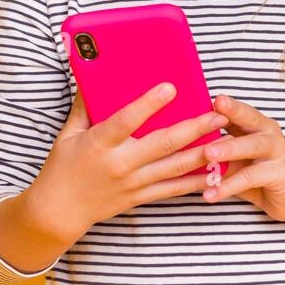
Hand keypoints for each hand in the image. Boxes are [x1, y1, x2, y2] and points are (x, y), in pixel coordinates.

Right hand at [26, 83, 228, 241]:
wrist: (58, 211)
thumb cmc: (62, 167)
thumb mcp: (68, 133)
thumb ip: (85, 105)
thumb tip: (92, 73)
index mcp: (100, 143)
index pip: (127, 120)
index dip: (149, 104)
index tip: (171, 87)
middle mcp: (120, 164)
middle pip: (162, 144)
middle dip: (194, 128)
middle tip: (218, 114)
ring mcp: (133, 183)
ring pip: (174, 167)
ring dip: (203, 152)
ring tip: (226, 138)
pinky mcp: (140, 197)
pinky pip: (173, 189)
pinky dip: (196, 181)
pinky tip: (215, 172)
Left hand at [200, 93, 284, 223]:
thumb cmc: (257, 171)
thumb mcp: (237, 157)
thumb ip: (219, 146)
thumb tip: (184, 141)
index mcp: (257, 124)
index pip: (240, 110)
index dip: (228, 104)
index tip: (214, 98)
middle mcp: (269, 133)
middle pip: (250, 121)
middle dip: (230, 117)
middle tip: (208, 119)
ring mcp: (277, 152)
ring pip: (251, 148)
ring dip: (229, 151)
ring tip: (208, 156)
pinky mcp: (281, 174)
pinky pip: (250, 178)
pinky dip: (229, 186)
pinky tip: (211, 193)